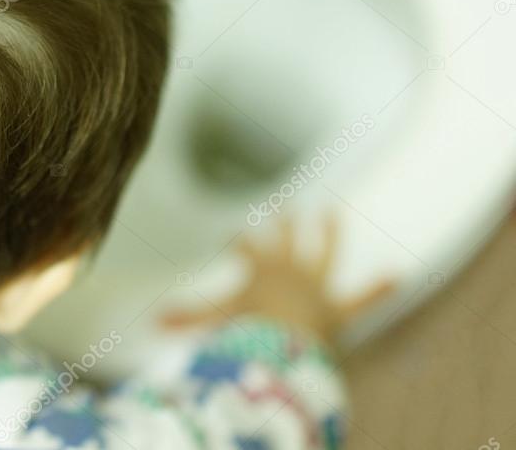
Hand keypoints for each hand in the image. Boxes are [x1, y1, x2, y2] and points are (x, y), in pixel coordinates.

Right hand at [159, 216, 394, 347]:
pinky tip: (399, 273)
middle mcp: (290, 269)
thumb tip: (150, 321)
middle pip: (287, 239)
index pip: (246, 247)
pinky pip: (362, 297)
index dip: (237, 241)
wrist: (283, 343)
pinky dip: (380, 288)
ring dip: (328, 232)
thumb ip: (184, 321)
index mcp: (260, 269)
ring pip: (324, 251)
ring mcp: (317, 286)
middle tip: (287, 206)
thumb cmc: (246, 328)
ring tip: (332, 212)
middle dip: (286, 223)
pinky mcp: (338, 310)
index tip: (230, 236)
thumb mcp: (212, 320)